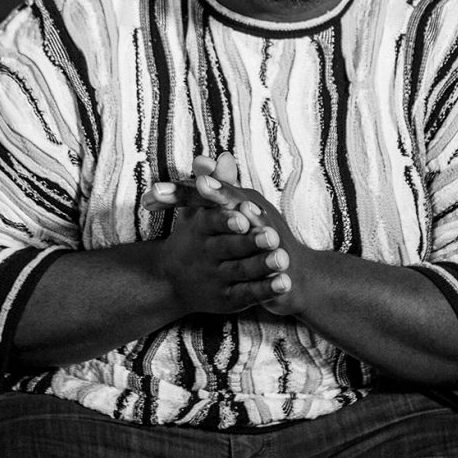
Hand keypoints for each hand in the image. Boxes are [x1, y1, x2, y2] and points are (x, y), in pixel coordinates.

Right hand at [144, 156, 288, 314]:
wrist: (172, 281)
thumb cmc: (193, 236)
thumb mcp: (200, 209)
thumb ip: (217, 184)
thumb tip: (225, 156)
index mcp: (198, 230)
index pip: (211, 222)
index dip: (227, 219)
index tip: (243, 215)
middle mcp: (204, 255)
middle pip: (229, 248)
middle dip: (250, 242)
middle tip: (273, 236)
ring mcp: (214, 279)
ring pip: (240, 272)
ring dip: (262, 266)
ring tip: (283, 258)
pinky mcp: (226, 300)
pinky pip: (247, 294)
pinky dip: (266, 289)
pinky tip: (285, 282)